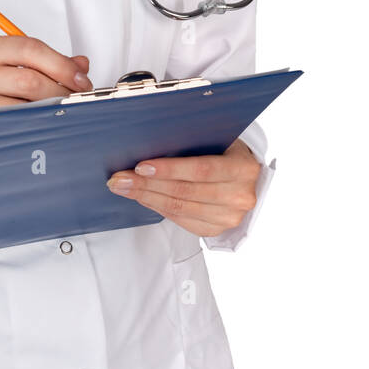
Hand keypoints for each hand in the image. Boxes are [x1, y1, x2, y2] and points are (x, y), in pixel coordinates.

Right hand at [0, 37, 91, 141]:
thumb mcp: (18, 73)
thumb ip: (50, 65)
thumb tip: (81, 65)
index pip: (29, 48)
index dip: (61, 65)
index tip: (81, 80)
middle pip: (28, 79)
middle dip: (60, 92)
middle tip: (76, 102)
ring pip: (21, 107)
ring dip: (48, 114)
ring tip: (60, 117)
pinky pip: (9, 129)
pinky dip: (32, 129)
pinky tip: (40, 130)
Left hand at [106, 137, 259, 238]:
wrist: (248, 176)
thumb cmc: (228, 151)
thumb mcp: (220, 139)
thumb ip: (195, 140)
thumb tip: (150, 141)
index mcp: (244, 168)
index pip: (201, 170)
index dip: (169, 169)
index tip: (141, 166)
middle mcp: (240, 196)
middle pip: (185, 192)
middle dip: (147, 184)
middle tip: (120, 178)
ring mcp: (230, 217)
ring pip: (180, 208)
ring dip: (147, 197)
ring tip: (124, 187)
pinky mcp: (217, 229)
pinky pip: (181, 220)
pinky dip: (158, 208)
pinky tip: (143, 197)